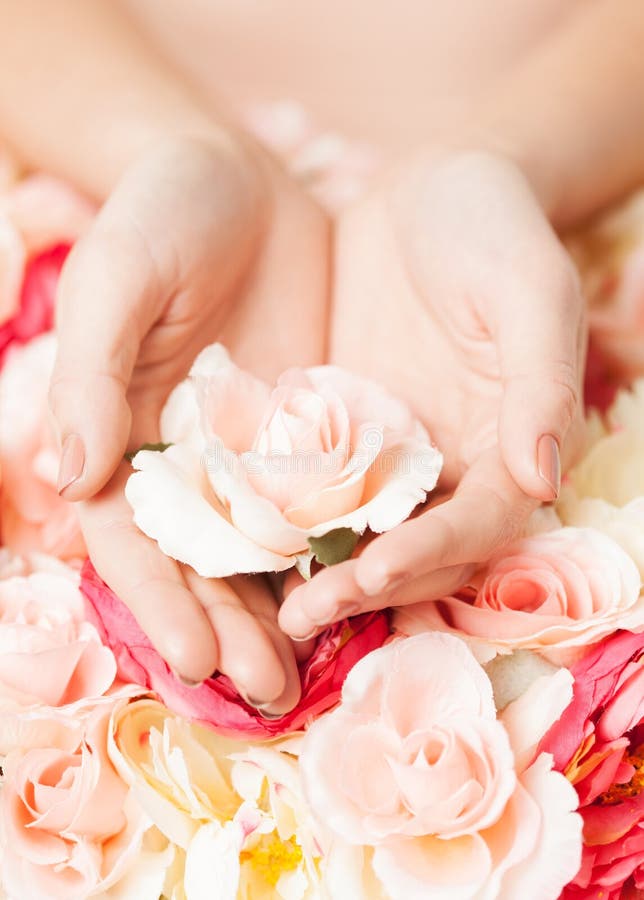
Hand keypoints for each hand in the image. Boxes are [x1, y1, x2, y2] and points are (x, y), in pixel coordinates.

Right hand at [50, 136, 329, 711]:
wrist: (237, 178)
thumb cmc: (159, 215)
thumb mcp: (117, 278)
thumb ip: (91, 374)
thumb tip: (66, 475)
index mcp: (120, 435)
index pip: (130, 537)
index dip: (156, 600)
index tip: (192, 659)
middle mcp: (183, 458)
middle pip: (198, 562)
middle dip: (226, 629)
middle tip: (265, 693)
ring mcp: (248, 450)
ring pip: (260, 548)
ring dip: (279, 613)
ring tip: (304, 676)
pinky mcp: (308, 428)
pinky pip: (319, 499)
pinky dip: (332, 549)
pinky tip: (357, 595)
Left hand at [279, 149, 585, 637]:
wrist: (427, 189)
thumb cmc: (493, 227)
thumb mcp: (529, 291)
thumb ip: (541, 382)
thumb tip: (543, 480)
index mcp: (510, 443)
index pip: (482, 523)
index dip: (436, 554)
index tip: (376, 571)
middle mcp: (453, 463)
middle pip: (420, 548)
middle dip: (369, 585)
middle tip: (304, 618)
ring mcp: (393, 452)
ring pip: (363, 532)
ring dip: (323, 573)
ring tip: (268, 610)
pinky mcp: (340, 430)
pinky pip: (316, 487)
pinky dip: (287, 520)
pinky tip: (240, 539)